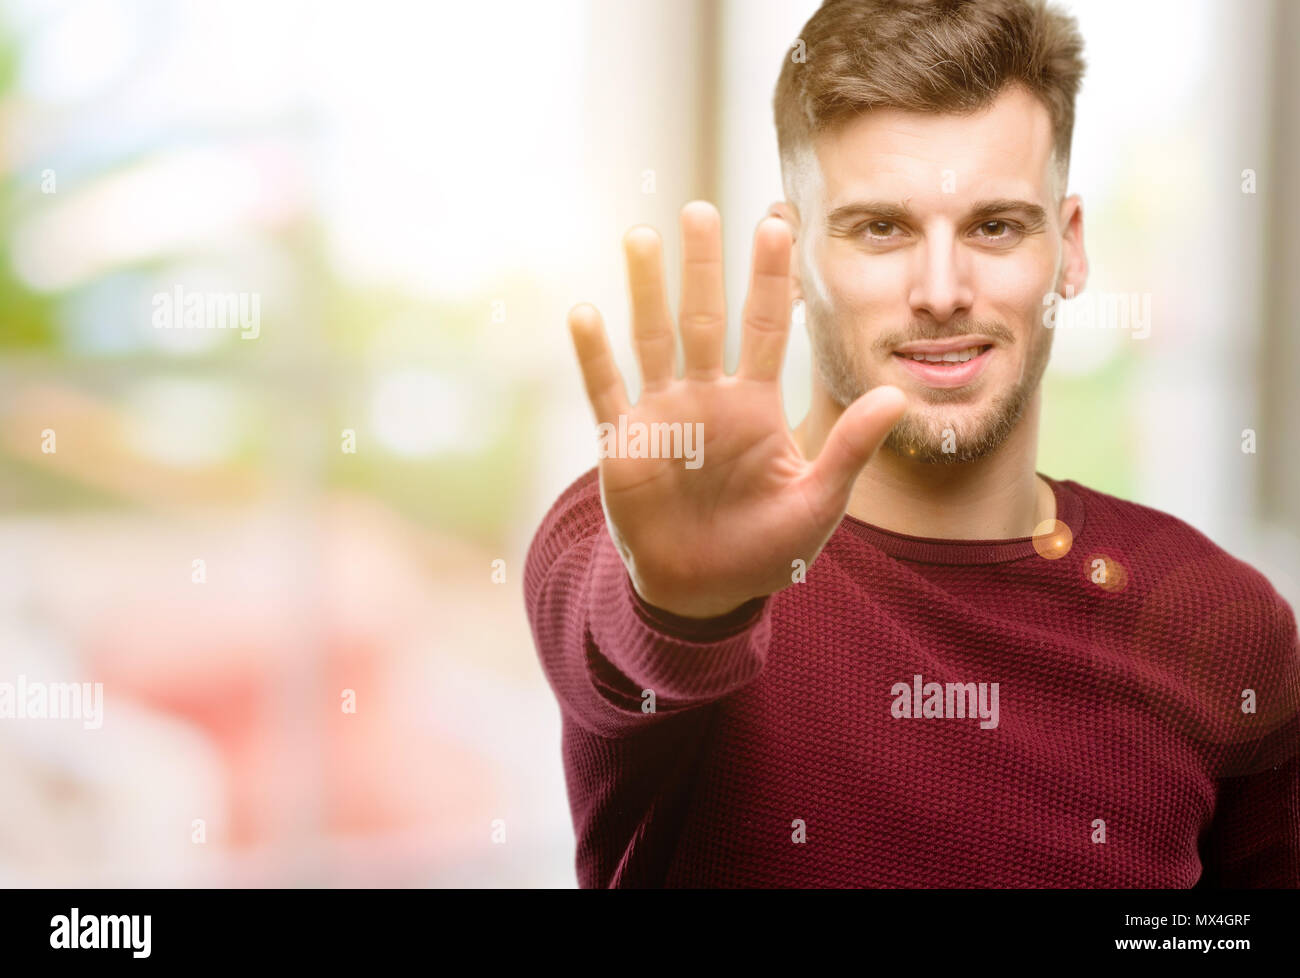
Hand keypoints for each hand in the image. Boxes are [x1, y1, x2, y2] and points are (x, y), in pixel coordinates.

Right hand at [568, 201, 905, 617]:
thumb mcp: (818, 501)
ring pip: (652, 340)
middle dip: (703, 266)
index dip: (769, 277)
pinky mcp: (623, 444)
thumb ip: (850, 448)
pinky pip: (606, 392)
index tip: (776, 221)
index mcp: (755, 404)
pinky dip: (594, 356)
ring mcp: (662, 415)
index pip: (764, 327)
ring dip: (646, 290)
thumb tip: (899, 396)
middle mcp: (707, 397)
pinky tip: (584, 313)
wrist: (705, 591)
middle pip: (704, 318)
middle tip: (700, 208)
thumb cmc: (766, 548)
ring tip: (642, 236)